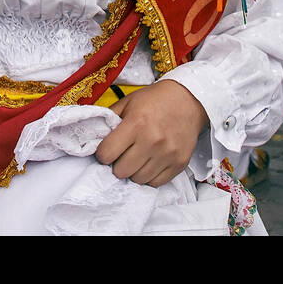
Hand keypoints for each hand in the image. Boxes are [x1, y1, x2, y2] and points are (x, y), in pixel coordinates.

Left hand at [94, 80, 208, 187]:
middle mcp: (152, 141)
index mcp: (136, 123)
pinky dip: (149, 176)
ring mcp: (167, 154)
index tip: (107, 149)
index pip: (106, 154)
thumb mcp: (128, 102)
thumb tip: (93, 138)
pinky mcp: (179, 163)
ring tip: (137, 157)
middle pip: (121, 171)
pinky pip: (155, 183)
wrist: (189, 100)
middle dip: (117, 164)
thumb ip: (109, 119)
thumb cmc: (155, 100)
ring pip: (138, 180)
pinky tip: (150, 162)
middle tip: (122, 154)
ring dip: (134, 171)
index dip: (103, 153)